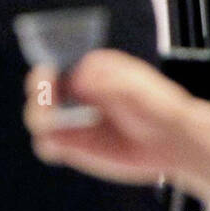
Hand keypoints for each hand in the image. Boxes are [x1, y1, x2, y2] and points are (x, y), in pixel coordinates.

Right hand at [25, 52, 197, 185]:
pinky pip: (48, 144)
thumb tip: (77, 79)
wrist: (171, 141)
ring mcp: (73, 118)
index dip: (46, 71)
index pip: (57, 63)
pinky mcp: (74, 145)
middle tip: (46, 103)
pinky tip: (59, 147)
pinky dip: (49, 145)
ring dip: (41, 120)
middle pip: (41, 90)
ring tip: (52, 125)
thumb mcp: (136, 90)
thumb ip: (108, 84)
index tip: (46, 75)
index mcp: (93, 69)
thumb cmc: (158, 107)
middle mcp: (77, 91)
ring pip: (40, 118)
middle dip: (38, 96)